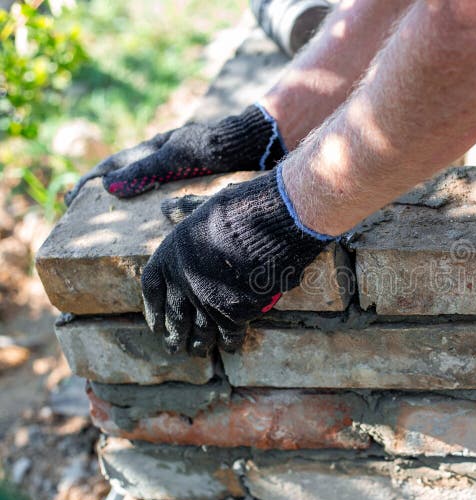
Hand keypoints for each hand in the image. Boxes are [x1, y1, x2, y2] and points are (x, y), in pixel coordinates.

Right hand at [65, 103, 285, 204]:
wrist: (252, 145)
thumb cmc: (214, 146)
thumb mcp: (175, 156)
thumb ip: (144, 171)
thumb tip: (107, 188)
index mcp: (154, 149)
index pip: (114, 166)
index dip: (91, 182)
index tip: (71, 200)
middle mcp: (164, 159)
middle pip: (126, 178)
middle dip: (103, 195)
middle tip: (82, 217)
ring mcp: (181, 171)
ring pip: (145, 190)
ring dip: (127, 205)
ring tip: (111, 225)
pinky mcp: (197, 185)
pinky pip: (168, 199)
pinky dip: (154, 211)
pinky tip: (152, 227)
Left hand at [142, 165, 332, 355]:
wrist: (270, 226)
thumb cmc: (241, 210)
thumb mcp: (206, 207)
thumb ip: (186, 211)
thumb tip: (165, 207)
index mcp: (171, 255)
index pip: (152, 289)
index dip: (154, 310)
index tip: (156, 325)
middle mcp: (183, 282)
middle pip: (175, 317)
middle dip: (175, 335)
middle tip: (175, 348)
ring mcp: (207, 301)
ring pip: (200, 332)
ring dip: (199, 345)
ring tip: (199, 352)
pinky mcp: (233, 314)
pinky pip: (229, 335)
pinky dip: (230, 343)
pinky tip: (231, 346)